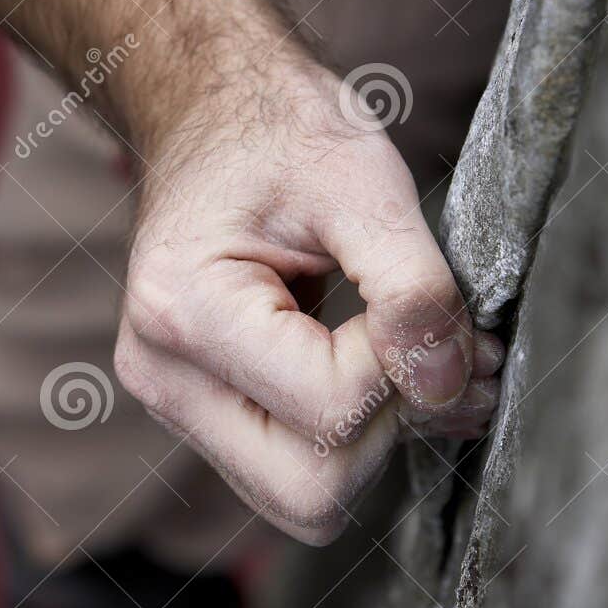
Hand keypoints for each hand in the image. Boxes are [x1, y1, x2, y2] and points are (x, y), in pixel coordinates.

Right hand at [115, 49, 501, 543]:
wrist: (215, 108)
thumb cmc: (280, 131)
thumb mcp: (364, 182)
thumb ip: (414, 288)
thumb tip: (446, 389)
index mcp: (182, 310)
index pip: (330, 407)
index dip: (405, 365)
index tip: (432, 303)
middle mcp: (161, 375)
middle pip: (310, 490)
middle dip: (393, 428)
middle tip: (441, 352)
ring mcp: (175, 402)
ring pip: (304, 500)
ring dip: (380, 442)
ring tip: (422, 359)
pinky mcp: (205, 411)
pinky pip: (294, 474)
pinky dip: (355, 438)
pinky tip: (387, 374)